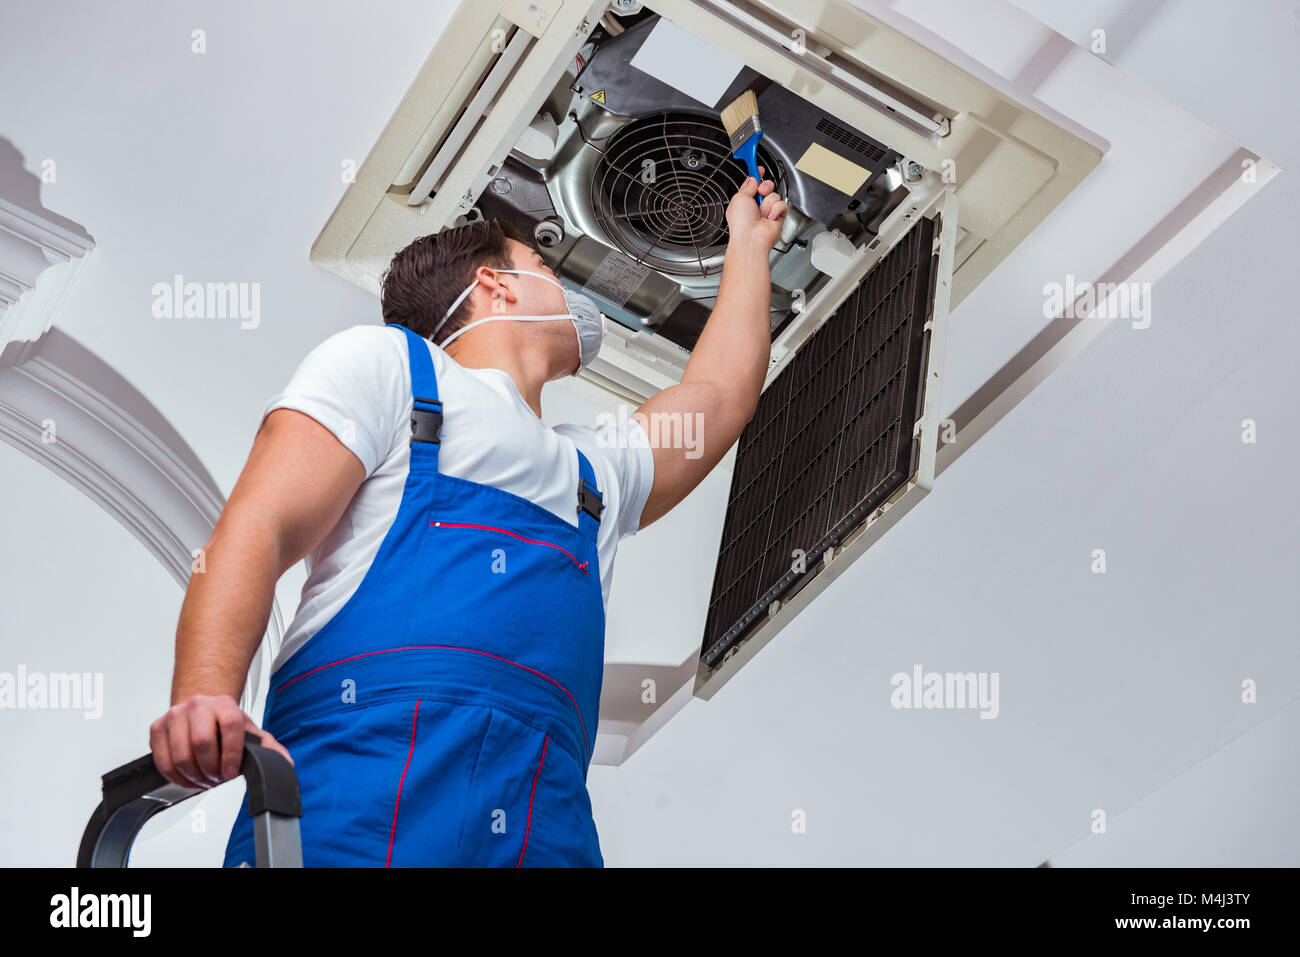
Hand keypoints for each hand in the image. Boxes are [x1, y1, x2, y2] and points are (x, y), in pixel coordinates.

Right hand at [150, 693, 293, 788]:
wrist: (200, 709)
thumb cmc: (224, 723)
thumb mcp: (249, 731)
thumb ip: (267, 747)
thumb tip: (285, 763)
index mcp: (224, 704)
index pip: (230, 726)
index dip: (231, 754)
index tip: (232, 772)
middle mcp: (198, 706)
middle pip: (202, 742)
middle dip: (211, 769)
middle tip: (217, 778)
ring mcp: (175, 716)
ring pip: (180, 755)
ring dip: (194, 776)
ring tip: (204, 780)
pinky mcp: (157, 728)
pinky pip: (163, 760)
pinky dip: (176, 777)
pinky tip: (188, 779)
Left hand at [725, 164, 787, 250]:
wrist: (751, 238)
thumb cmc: (741, 223)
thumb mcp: (739, 197)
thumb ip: (747, 185)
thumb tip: (752, 179)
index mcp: (744, 201)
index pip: (752, 183)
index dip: (756, 174)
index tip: (758, 168)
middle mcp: (756, 206)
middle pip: (766, 186)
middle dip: (765, 187)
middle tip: (761, 193)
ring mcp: (767, 211)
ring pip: (774, 195)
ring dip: (768, 202)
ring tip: (762, 213)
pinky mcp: (778, 216)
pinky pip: (782, 204)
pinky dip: (776, 210)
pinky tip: (769, 218)